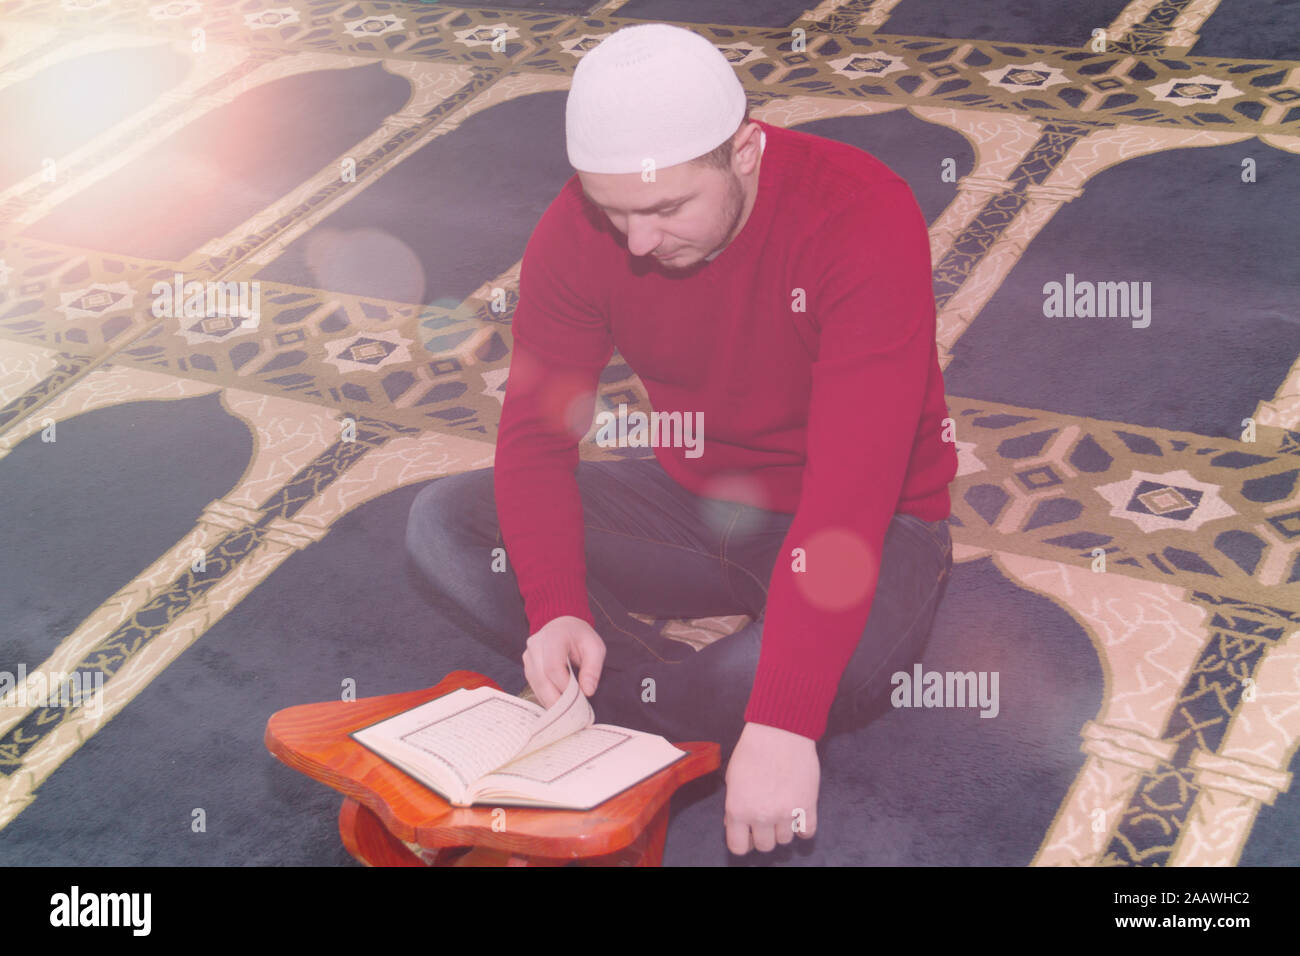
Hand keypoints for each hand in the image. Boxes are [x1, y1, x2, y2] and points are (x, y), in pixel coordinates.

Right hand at [522, 615, 605, 707]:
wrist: (563, 626)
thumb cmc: (580, 637)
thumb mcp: (594, 647)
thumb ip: (593, 668)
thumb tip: (588, 692)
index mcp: (553, 637)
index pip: (553, 667)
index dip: (565, 686)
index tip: (579, 698)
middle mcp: (535, 645)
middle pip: (542, 678)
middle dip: (557, 699)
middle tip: (573, 714)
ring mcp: (528, 656)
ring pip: (536, 684)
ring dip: (551, 701)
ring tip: (567, 713)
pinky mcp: (527, 666)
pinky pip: (534, 685)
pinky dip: (546, 697)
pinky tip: (558, 705)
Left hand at [723, 722, 818, 854]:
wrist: (780, 731)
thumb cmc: (753, 750)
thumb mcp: (732, 778)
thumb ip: (733, 806)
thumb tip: (733, 825)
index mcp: (739, 810)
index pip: (739, 847)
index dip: (743, 841)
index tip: (747, 834)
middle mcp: (762, 816)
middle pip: (765, 846)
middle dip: (763, 835)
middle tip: (765, 819)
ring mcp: (786, 813)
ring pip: (785, 840)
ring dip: (783, 828)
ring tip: (781, 809)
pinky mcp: (807, 805)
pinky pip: (807, 832)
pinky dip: (802, 826)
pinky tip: (797, 814)